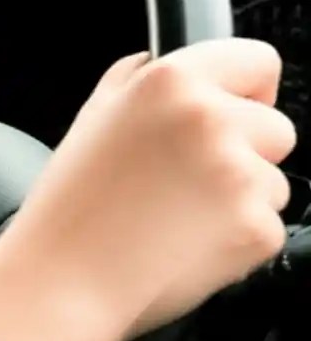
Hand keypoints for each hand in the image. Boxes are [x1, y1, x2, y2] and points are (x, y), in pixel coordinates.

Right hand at [0, 39, 295, 340]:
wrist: (63, 280)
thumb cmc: (69, 206)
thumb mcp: (91, 118)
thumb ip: (136, 79)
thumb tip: (160, 62)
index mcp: (169, 83)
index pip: (258, 60)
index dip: (245, 90)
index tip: (230, 111)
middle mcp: (210, 120)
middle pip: (276, 125)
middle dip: (244, 150)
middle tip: (185, 178)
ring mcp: (240, 176)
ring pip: (273, 179)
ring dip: (239, 196)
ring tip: (176, 214)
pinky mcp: (257, 229)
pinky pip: (266, 224)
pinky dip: (235, 237)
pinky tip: (185, 242)